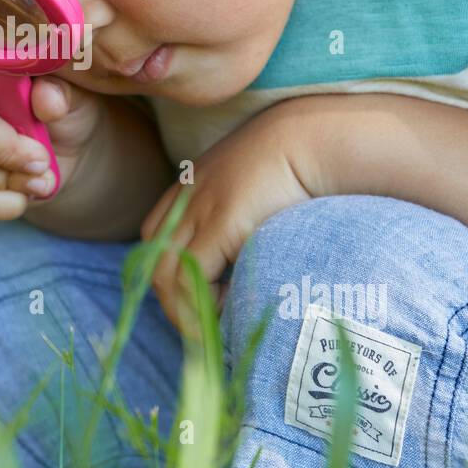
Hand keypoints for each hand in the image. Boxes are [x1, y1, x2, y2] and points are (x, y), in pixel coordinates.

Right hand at [0, 53, 106, 220]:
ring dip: (6, 180)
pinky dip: (0, 205)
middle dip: (2, 150)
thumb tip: (46, 99)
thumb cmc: (64, 109)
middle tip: (41, 160)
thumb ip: (61, 94)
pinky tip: (24, 196)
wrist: (62, 151)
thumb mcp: (74, 97)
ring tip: (40, 179)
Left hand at [139, 96, 323, 338]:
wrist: (315, 139)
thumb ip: (237, 223)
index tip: (199, 303)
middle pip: (153, 263)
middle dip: (173, 301)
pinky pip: (192, 277)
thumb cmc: (296, 170)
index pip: (155, 244)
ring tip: (215, 328)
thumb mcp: (253, 195)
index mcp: (189, 190)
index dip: (171, 279)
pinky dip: (201, 305)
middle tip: (204, 327)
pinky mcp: (221, 223)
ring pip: (165, 275)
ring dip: (185, 311)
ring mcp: (199, 210)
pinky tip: (230, 311)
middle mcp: (185, 200)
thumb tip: (238, 270)